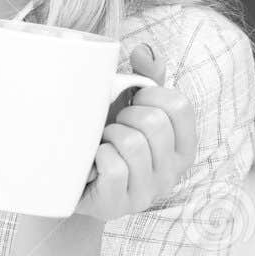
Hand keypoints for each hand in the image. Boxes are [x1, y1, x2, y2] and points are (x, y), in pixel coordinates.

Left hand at [74, 44, 196, 222]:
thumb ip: (146, 77)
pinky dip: (96, 158)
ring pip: (132, 145)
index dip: (151, 93)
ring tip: (103, 145)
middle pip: (154, 123)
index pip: (180, 105)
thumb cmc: (107, 138)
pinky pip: (113, 169)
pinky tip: (93, 163)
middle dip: (125, 116)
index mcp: (183, 146)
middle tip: (113, 126)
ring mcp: (147, 192)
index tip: (135, 101)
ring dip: (108, 136)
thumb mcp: (131, 107)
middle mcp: (173, 172)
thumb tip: (144, 49)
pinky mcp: (118, 206)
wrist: (71, 181)